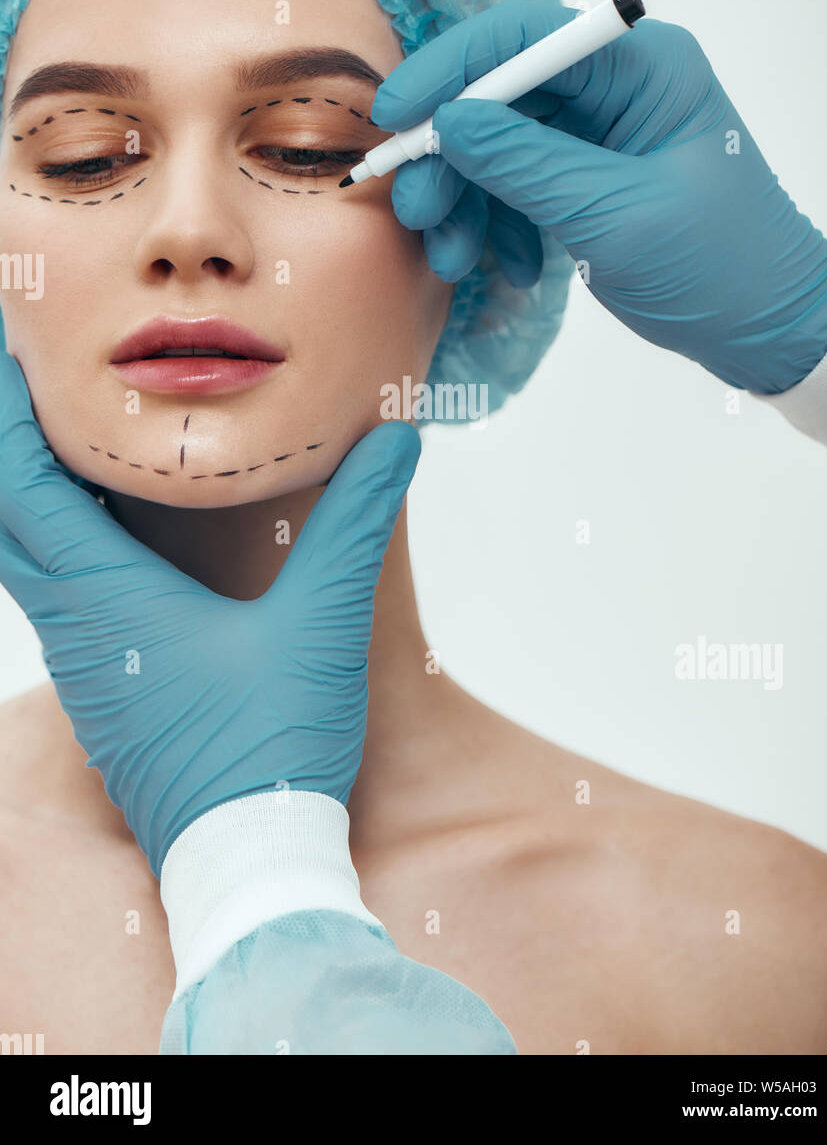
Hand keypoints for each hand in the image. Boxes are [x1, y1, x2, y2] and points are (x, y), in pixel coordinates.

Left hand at [0, 353, 419, 876]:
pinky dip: (56, 547)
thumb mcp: (321, 624)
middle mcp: (74, 629)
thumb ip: (355, 524)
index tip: (15, 353)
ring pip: (24, 565)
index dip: (9, 414)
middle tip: (31, 387)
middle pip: (5, 520)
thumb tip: (394, 439)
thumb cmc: (273, 747)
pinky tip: (107, 539)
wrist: (244, 866)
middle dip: (8, 448)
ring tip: (64, 443)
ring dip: (29, 498)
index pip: (23, 485)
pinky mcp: (102, 696)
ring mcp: (82, 669)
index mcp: (107, 599)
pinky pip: (53, 602)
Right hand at [372, 2, 826, 393]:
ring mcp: (600, 135)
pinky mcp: (587, 180)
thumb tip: (447, 122)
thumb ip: (526, 165)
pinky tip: (515, 271)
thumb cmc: (720, 266)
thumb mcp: (614, 215)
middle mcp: (616, 88)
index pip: (524, 36)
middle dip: (451, 155)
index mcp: (642, 67)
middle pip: (501, 95)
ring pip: (499, 147)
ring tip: (455, 261)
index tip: (396, 115)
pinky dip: (500, 228)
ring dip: (467, 202)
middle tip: (418, 211)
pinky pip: (518, 187)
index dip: (449, 69)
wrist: (768, 330)